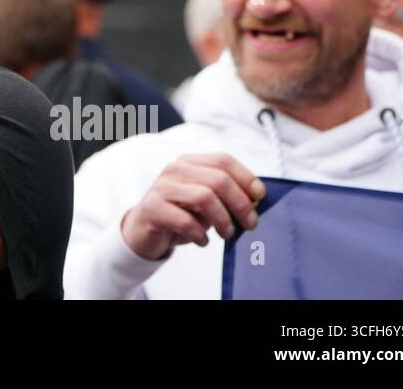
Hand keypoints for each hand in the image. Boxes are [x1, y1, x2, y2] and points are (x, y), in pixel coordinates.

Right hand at [120, 153, 264, 260]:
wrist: (143, 229)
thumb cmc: (180, 213)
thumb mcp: (204, 199)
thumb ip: (225, 194)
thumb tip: (256, 199)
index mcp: (190, 162)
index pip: (223, 160)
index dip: (246, 177)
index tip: (259, 197)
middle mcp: (175, 170)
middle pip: (218, 179)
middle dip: (240, 204)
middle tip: (250, 224)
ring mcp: (162, 188)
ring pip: (204, 197)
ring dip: (223, 220)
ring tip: (226, 233)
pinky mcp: (153, 209)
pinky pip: (186, 221)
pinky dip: (201, 235)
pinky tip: (203, 241)